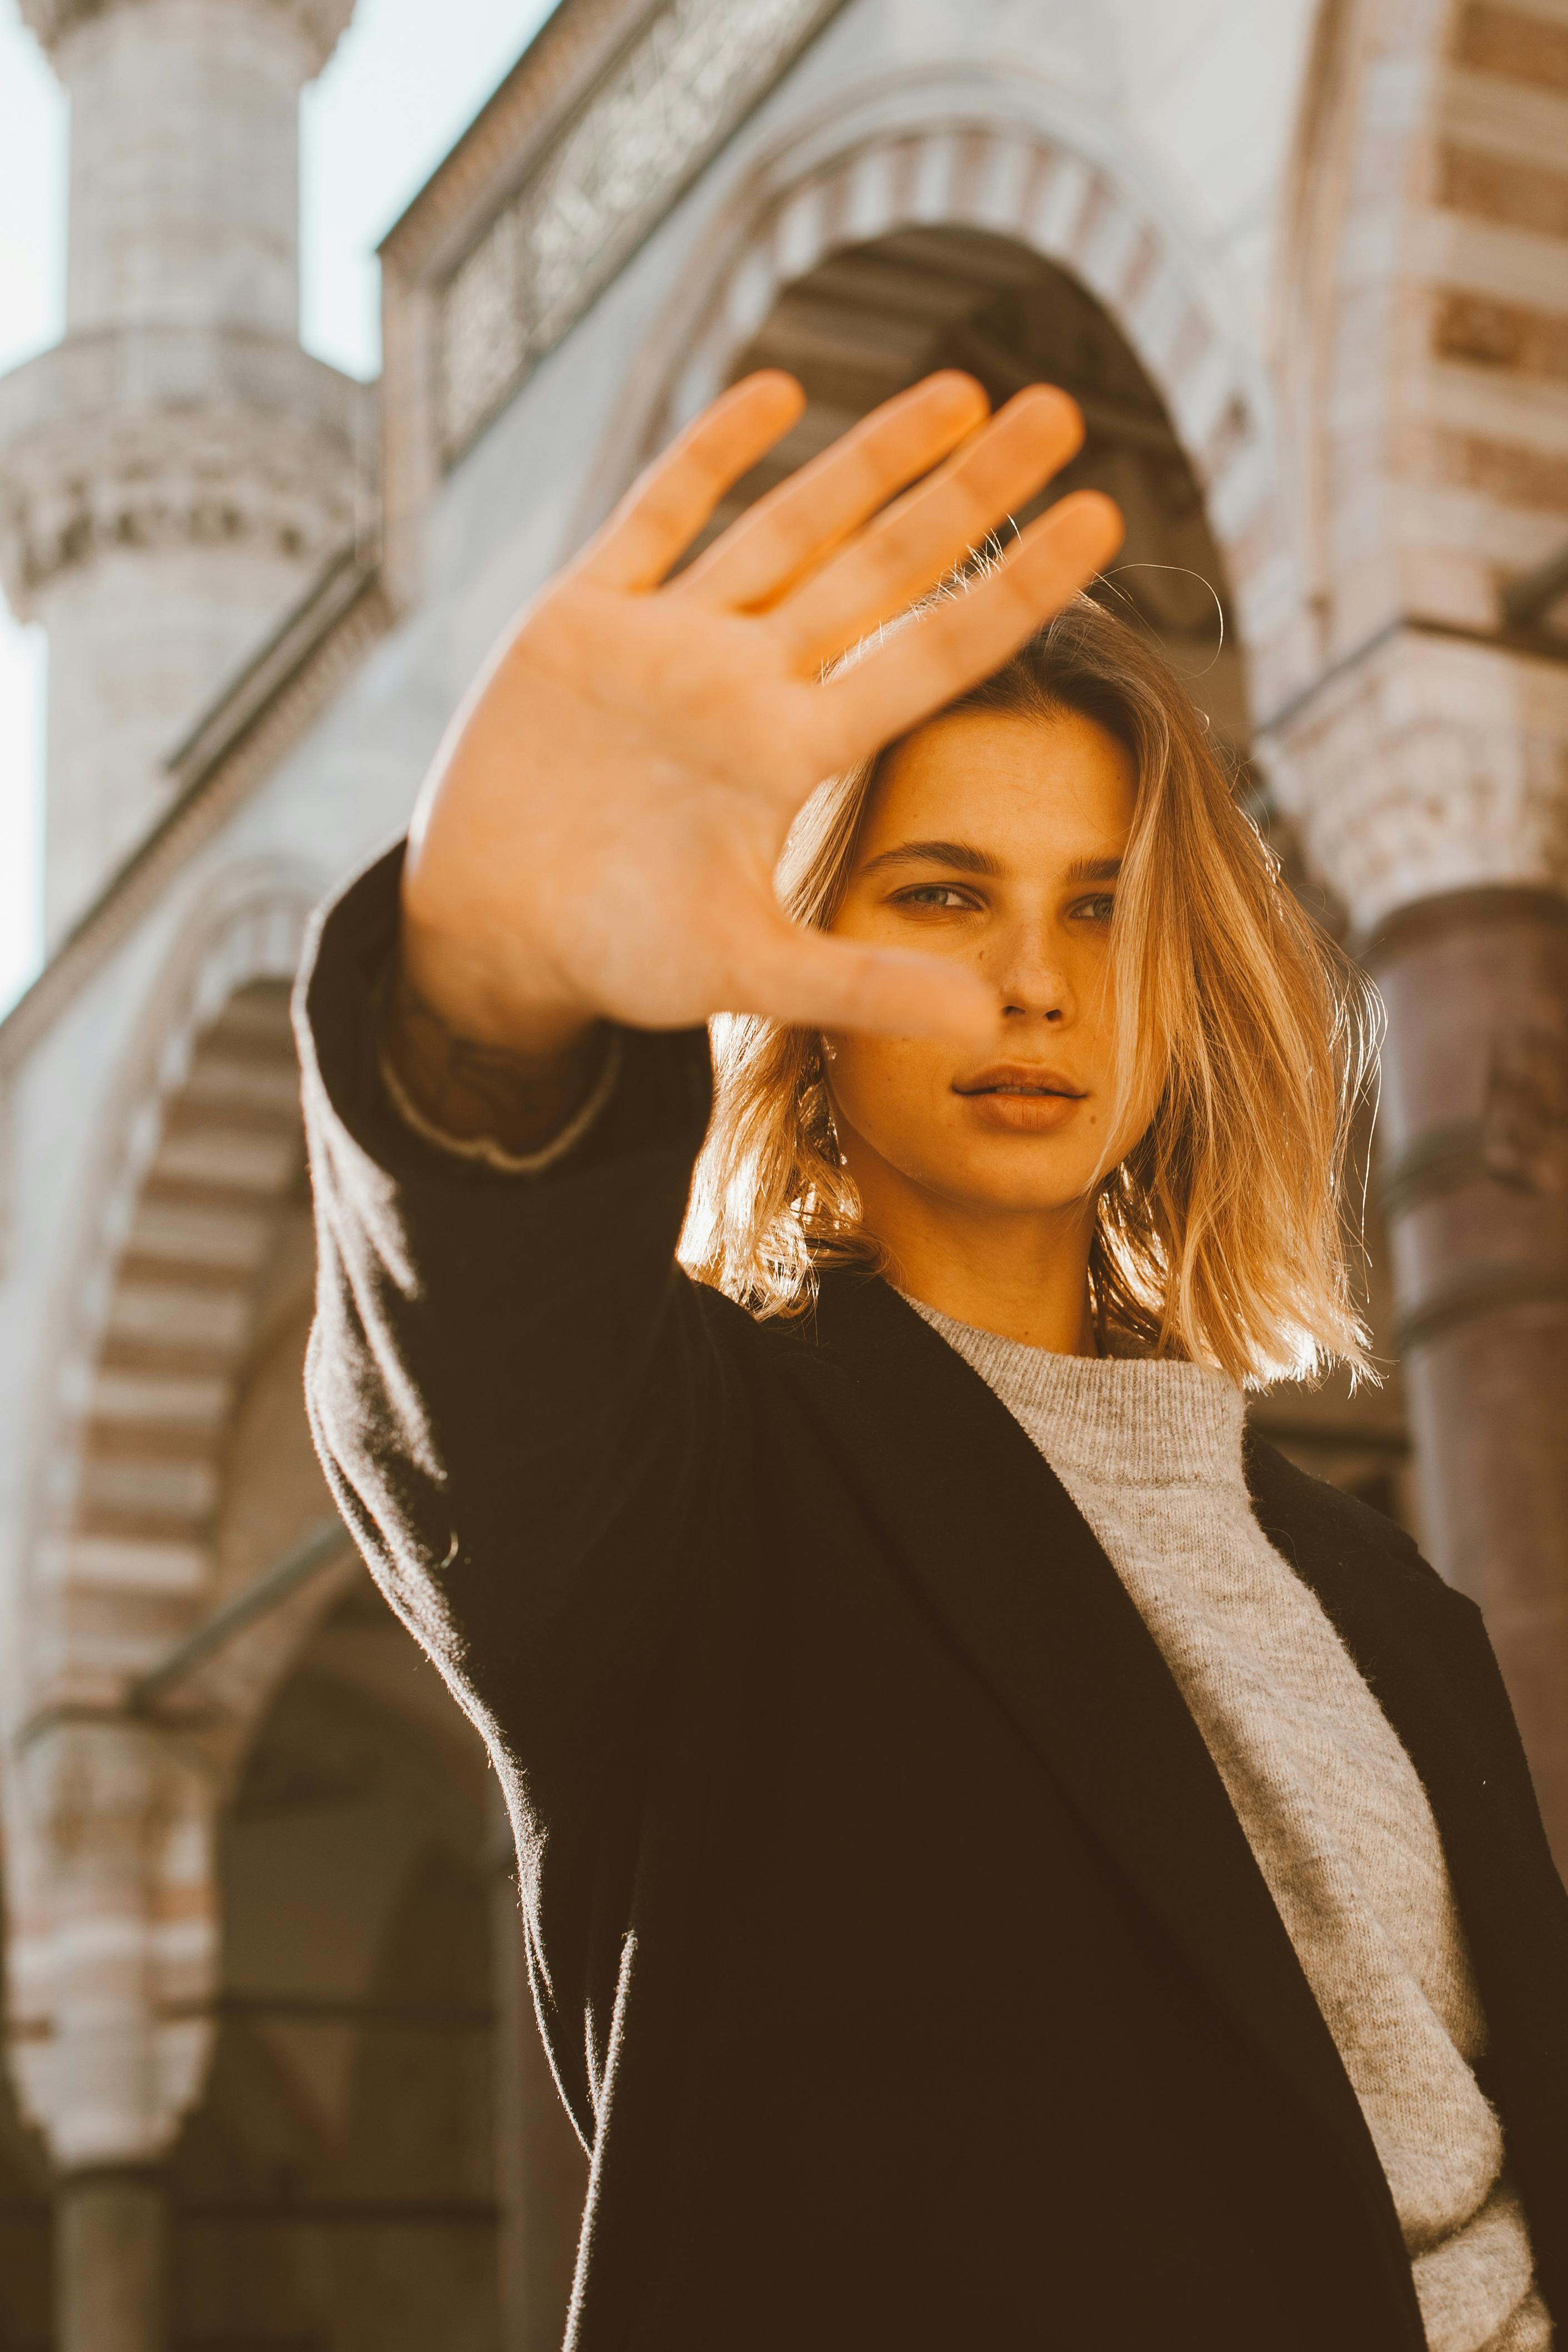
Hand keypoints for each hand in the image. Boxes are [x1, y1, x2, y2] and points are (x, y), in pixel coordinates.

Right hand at [401, 369, 1121, 1058]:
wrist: (488, 937)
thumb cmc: (617, 958)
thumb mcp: (744, 976)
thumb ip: (863, 988)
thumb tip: (990, 1027)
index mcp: (790, 754)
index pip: (931, 654)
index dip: (1014, 587)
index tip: (1102, 518)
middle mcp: (745, 683)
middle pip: (881, 566)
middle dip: (968, 491)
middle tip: (1061, 412)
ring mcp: (667, 644)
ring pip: (789, 525)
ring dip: (870, 458)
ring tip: (962, 390)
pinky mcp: (578, 621)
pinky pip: (654, 519)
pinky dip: (707, 457)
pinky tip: (779, 390)